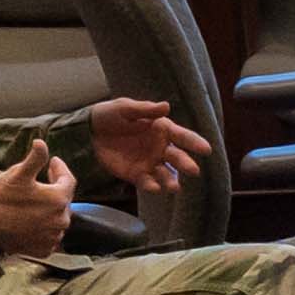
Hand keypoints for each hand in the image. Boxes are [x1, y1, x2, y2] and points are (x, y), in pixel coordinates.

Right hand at [0, 139, 76, 257]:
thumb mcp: (17, 174)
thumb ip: (35, 158)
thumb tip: (41, 143)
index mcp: (58, 199)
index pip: (68, 180)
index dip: (60, 168)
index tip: (53, 161)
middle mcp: (61, 220)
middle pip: (64, 199)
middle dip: (55, 188)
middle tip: (44, 178)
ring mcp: (53, 237)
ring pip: (58, 218)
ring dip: (50, 208)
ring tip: (36, 200)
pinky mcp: (44, 249)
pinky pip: (50, 234)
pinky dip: (44, 226)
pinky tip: (32, 219)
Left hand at [85, 97, 214, 194]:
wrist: (88, 132)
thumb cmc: (110, 115)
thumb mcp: (125, 108)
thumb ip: (145, 110)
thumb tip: (166, 107)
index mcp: (162, 129)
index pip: (182, 136)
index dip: (195, 142)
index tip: (206, 149)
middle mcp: (160, 148)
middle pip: (177, 157)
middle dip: (185, 164)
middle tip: (193, 170)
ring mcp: (149, 163)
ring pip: (166, 174)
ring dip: (171, 181)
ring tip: (174, 187)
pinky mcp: (137, 175)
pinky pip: (148, 182)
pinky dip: (152, 186)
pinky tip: (155, 188)